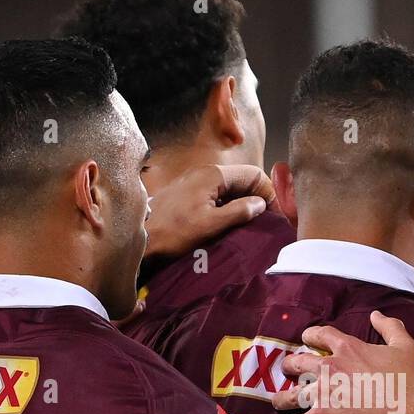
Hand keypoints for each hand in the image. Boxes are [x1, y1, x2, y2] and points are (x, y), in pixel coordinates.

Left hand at [143, 164, 275, 260]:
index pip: (253, 174)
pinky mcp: (188, 194)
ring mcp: (195, 182)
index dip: (267, 193)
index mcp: (214, 175)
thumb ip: (239, 212)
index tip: (274, 215)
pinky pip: (217, 196)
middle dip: (256, 198)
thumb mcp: (211, 225)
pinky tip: (228, 225)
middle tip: (265, 223)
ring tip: (249, 227)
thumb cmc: (173, 233)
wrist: (139, 240)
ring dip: (242, 205)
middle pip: (242, 180)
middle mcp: (205, 172)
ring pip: (230, 189)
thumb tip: (259, 204)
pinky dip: (227, 207)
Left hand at [272, 311, 413, 413]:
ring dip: (281, 398)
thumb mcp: (406, 348)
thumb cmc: (406, 384)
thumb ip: (390, 327)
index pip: (321, 334)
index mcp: (348, 348)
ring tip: (278, 401)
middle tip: (288, 369)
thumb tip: (375, 314)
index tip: (306, 338)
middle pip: (298, 362)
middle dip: (290, 365)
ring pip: (290, 394)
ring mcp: (322, 393)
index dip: (311, 335)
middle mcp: (329, 368)